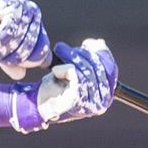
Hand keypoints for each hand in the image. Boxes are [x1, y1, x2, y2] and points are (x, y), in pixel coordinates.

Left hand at [0, 39, 116, 132]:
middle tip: (62, 48)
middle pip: (98, 67)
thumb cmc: (56, 87)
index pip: (111, 70)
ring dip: (69, 58)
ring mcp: (90, 103)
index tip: (88, 43)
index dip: (101, 54)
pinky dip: (63, 68)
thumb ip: (91, 61)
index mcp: (106, 96)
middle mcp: (102, 102)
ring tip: (58, 56)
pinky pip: (75, 73)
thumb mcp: (77, 71)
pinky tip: (55, 72)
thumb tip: (100, 43)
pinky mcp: (77, 100)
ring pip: (86, 69)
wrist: (36, 104)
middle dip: (80, 53)